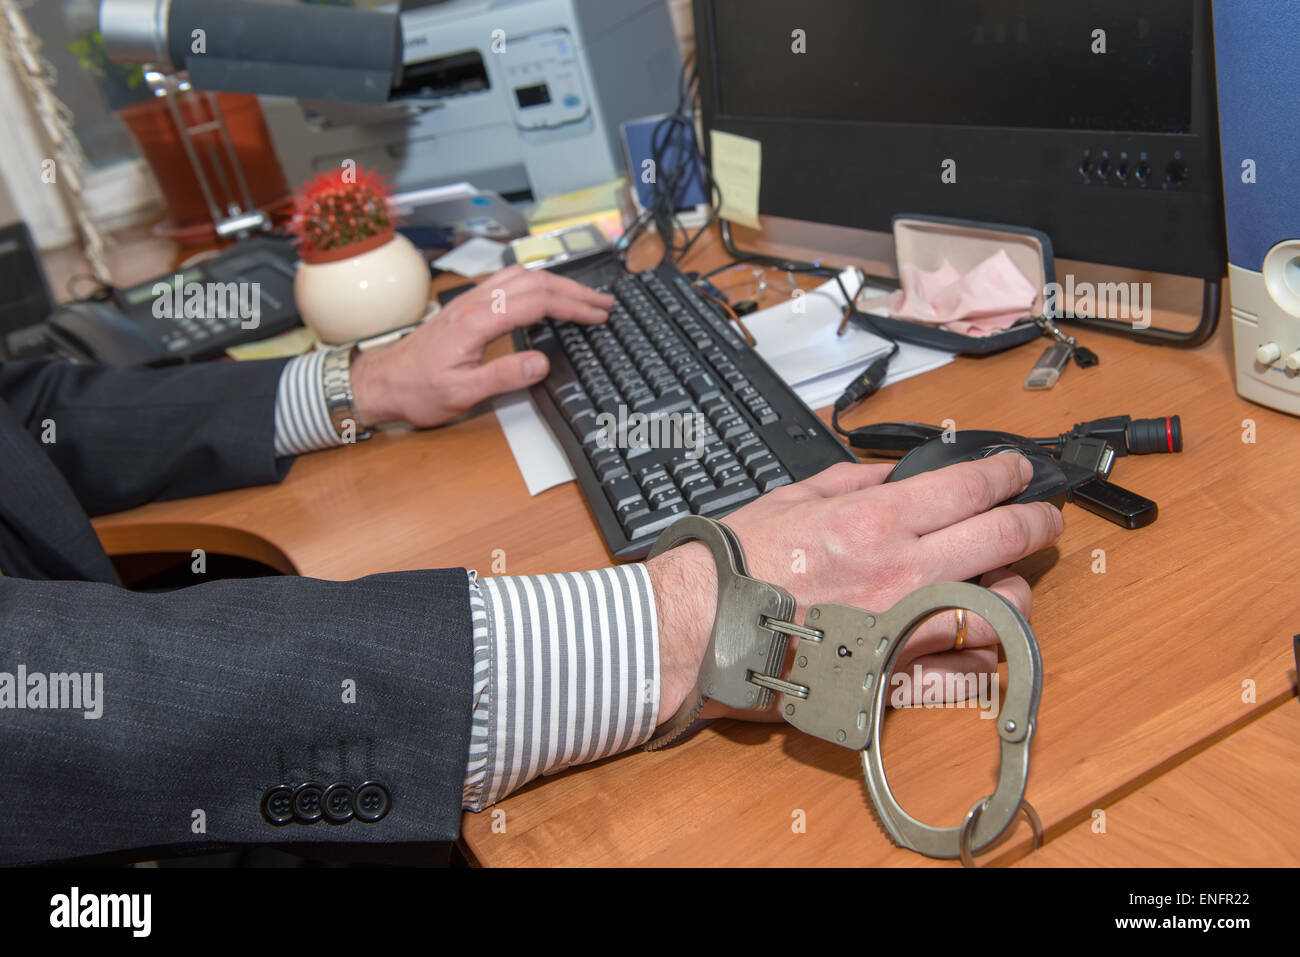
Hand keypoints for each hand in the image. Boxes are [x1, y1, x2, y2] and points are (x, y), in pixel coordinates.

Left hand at [349, 265, 613, 428]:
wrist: (382, 382)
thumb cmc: (417, 390)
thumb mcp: (461, 393)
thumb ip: (503, 377)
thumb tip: (541, 362)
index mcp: (478, 321)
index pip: (537, 302)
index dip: (573, 306)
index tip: (599, 315)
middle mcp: (475, 303)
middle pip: (535, 282)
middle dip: (574, 289)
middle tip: (604, 303)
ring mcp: (469, 301)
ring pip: (521, 276)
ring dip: (556, 282)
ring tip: (582, 296)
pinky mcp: (466, 306)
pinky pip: (507, 282)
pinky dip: (536, 283)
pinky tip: (544, 295)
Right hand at [646, 454, 1063, 721]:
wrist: (702, 630)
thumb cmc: (738, 565)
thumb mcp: (794, 497)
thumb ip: (855, 481)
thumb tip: (898, 475)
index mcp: (874, 522)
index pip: (971, 489)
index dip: (1008, 474)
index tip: (1020, 472)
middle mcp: (901, 573)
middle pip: (1003, 539)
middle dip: (1035, 521)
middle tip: (1042, 518)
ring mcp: (905, 630)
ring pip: (1002, 609)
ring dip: (1016, 590)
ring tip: (1007, 581)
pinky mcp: (897, 677)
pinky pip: (969, 672)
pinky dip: (986, 653)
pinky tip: (979, 639)